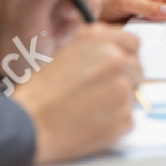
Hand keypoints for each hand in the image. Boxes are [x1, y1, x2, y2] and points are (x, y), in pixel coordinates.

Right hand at [12, 24, 142, 163]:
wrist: (28, 125)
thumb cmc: (38, 93)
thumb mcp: (62, 54)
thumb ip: (92, 49)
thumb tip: (112, 53)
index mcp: (99, 40)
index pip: (132, 43)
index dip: (125, 55)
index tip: (119, 67)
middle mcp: (115, 59)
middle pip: (137, 69)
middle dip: (124, 80)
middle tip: (100, 93)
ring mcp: (123, 88)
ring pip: (133, 94)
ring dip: (118, 101)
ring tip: (89, 109)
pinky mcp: (125, 117)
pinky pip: (129, 118)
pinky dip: (115, 123)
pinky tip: (91, 123)